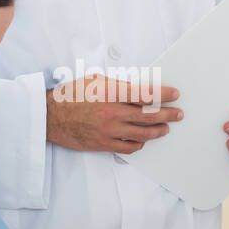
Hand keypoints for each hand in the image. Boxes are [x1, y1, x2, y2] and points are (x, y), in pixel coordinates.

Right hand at [46, 74, 181, 153]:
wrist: (50, 116)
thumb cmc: (71, 96)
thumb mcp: (95, 80)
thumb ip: (118, 85)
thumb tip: (138, 90)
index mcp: (111, 92)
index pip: (146, 93)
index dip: (164, 94)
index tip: (175, 94)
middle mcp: (112, 112)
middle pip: (149, 115)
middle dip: (168, 114)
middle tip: (178, 114)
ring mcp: (109, 130)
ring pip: (142, 134)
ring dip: (158, 131)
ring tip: (166, 128)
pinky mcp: (103, 144)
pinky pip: (128, 147)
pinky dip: (139, 144)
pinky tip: (144, 140)